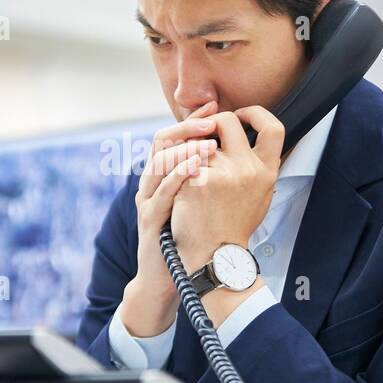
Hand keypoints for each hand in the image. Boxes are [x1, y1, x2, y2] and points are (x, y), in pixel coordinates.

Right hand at [119, 100, 221, 336]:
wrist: (174, 277)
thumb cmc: (189, 237)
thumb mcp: (198, 200)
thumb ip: (208, 175)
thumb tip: (234, 150)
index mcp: (163, 176)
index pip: (173, 135)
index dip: (192, 119)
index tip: (215, 106)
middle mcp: (152, 183)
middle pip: (161, 141)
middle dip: (188, 126)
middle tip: (213, 119)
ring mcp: (148, 200)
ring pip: (158, 162)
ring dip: (185, 147)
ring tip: (210, 141)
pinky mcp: (150, 219)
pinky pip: (162, 191)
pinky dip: (179, 174)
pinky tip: (198, 166)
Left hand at [169, 106, 283, 272]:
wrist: (214, 256)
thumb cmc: (234, 228)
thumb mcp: (260, 197)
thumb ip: (258, 169)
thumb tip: (252, 139)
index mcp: (267, 172)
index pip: (273, 127)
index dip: (255, 114)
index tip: (240, 116)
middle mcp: (248, 169)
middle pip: (228, 121)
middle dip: (210, 123)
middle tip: (203, 135)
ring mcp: (221, 173)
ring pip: (198, 139)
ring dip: (190, 147)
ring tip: (187, 164)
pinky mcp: (196, 181)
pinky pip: (182, 158)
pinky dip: (177, 165)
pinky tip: (178, 180)